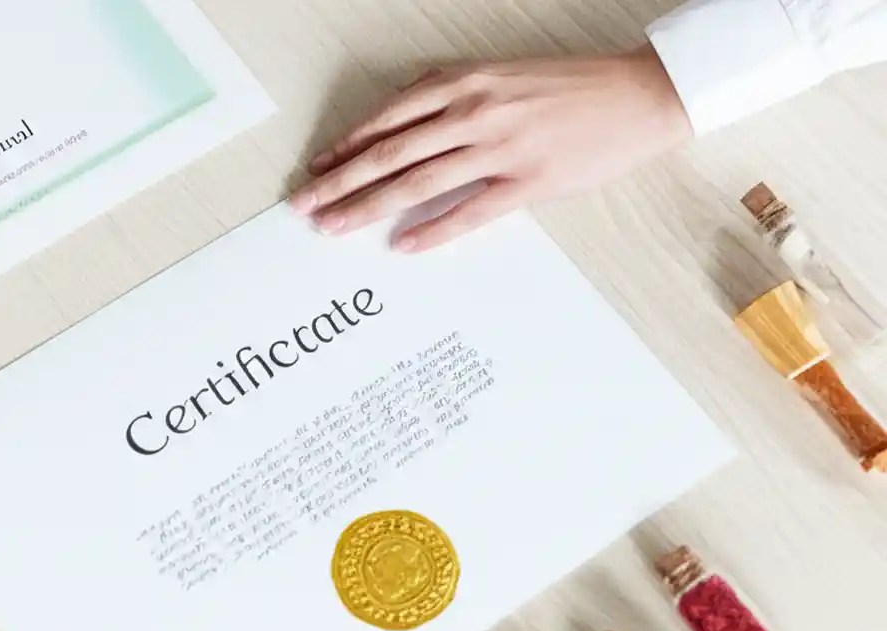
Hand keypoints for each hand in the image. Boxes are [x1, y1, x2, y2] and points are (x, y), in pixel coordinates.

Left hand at [289, 45, 691, 251]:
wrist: (636, 94)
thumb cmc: (567, 86)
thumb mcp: (500, 74)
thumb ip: (451, 93)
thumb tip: (403, 118)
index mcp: (465, 82)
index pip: (389, 119)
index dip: (347, 145)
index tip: (318, 167)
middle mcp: (475, 112)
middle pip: (390, 153)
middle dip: (340, 181)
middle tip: (305, 205)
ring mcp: (501, 148)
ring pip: (417, 183)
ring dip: (368, 206)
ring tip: (335, 228)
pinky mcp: (529, 182)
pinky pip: (469, 212)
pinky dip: (432, 230)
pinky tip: (402, 245)